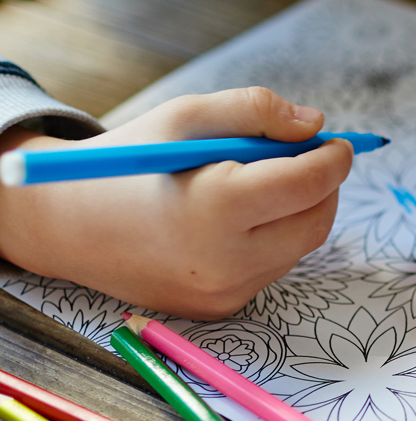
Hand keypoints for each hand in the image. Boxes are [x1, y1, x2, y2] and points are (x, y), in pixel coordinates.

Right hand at [0, 87, 352, 319]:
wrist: (69, 225)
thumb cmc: (131, 161)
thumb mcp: (187, 116)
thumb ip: (256, 111)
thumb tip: (314, 126)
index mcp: (216, 205)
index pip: (308, 184)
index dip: (334, 160)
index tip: (341, 144)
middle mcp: (225, 259)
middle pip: (315, 223)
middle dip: (326, 188)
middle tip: (315, 160)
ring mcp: (224, 291)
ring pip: (297, 248)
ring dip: (299, 213)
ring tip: (266, 184)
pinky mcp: (220, 309)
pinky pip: (271, 268)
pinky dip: (274, 239)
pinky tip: (241, 218)